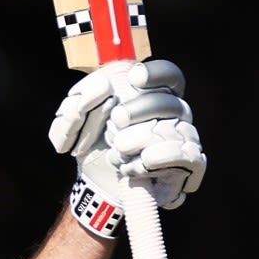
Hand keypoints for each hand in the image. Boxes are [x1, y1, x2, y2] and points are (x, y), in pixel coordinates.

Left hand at [51, 60, 205, 230]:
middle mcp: (172, 115)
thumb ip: (74, 107)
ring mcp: (183, 139)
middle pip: (170, 102)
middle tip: (117, 119)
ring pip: (178, 128)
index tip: (134, 78)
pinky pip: (189, 155)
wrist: (99, 185)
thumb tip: (101, 87)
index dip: (157, 73)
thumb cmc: (91, 147)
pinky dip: (164, 156)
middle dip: (142, 108)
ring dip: (144, 136)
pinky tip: (144, 160)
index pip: (169, 76)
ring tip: (120, 146)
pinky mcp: (188, 165)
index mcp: (151, 97)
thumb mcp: (69, 126)